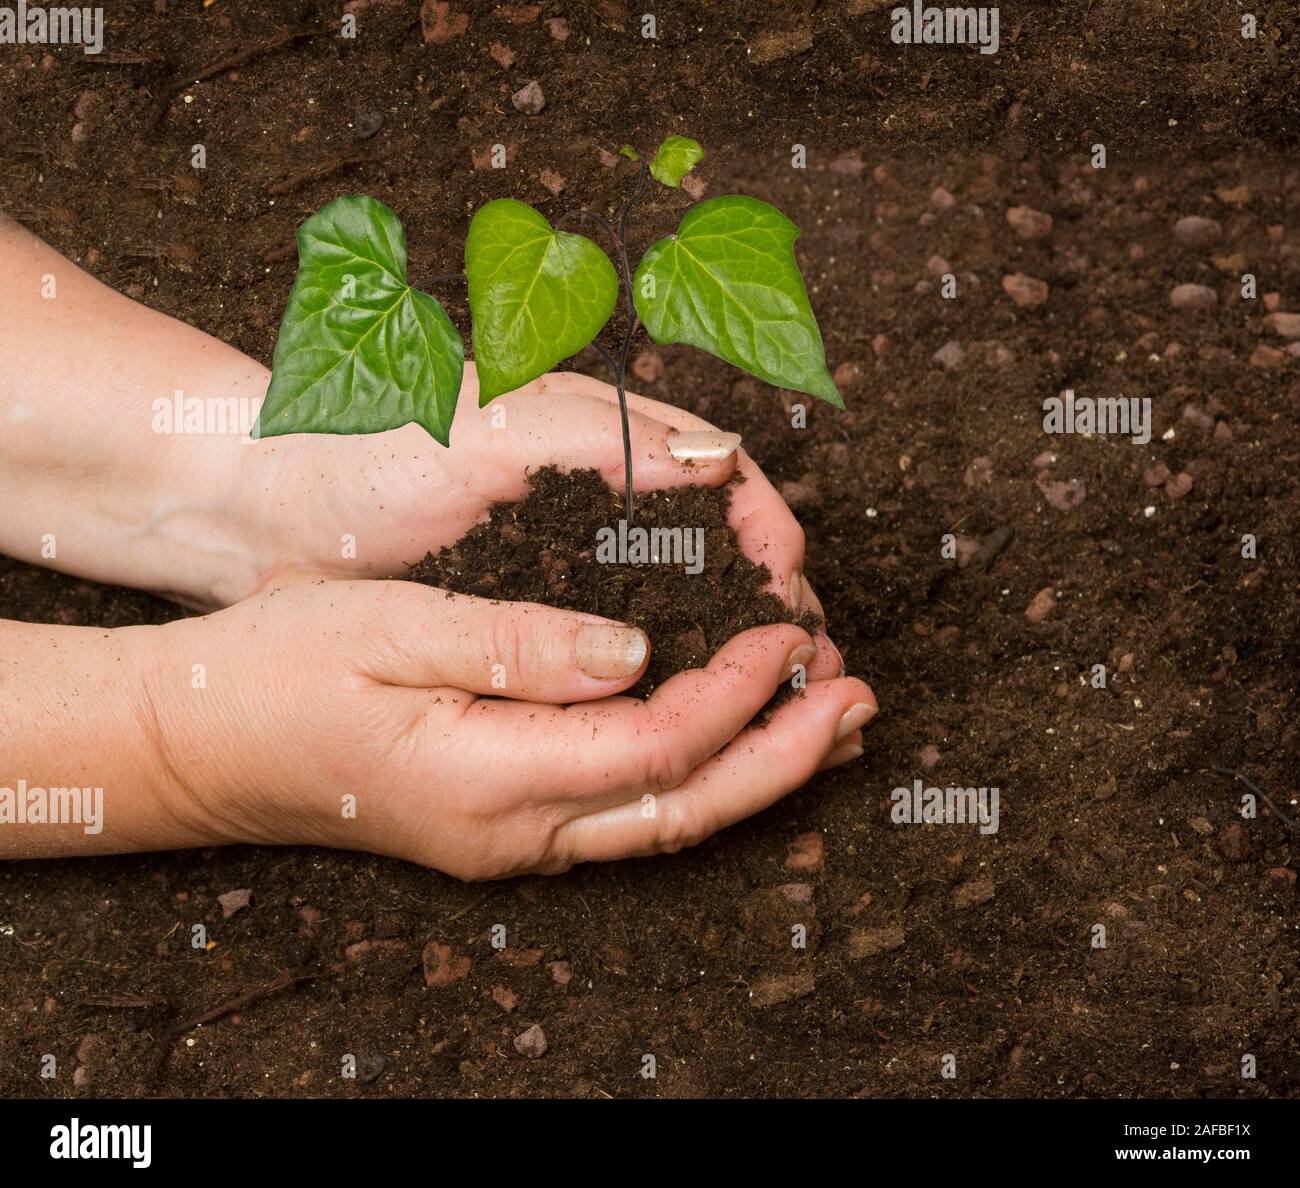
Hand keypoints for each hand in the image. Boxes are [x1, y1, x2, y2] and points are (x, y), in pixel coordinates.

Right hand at [142, 580, 874, 878]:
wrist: (202, 744)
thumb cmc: (283, 672)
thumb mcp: (394, 629)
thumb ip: (520, 643)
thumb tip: (635, 650)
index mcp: (489, 775)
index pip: (655, 743)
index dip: (735, 692)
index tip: (789, 632)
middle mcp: (514, 829)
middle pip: (685, 807)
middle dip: (784, 756)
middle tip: (861, 699)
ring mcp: (511, 841)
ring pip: (666, 823)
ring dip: (755, 772)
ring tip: (829, 721)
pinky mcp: (505, 827)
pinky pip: (629, 814)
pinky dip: (698, 777)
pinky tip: (732, 740)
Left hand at [229, 366, 845, 677]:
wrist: (269, 508)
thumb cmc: (368, 449)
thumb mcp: (486, 432)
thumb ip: (599, 441)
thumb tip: (720, 462)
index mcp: (605, 434)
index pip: (725, 477)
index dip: (770, 534)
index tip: (791, 596)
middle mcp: (606, 492)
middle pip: (722, 543)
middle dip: (772, 600)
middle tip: (808, 666)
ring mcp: (576, 551)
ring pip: (685, 596)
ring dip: (732, 642)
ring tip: (774, 696)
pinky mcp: (541, 603)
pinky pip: (625, 637)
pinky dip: (668, 668)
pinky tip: (688, 705)